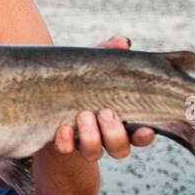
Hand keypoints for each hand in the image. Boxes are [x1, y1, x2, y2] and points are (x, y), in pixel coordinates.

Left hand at [52, 35, 155, 159]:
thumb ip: (110, 52)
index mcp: (123, 120)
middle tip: (105, 112)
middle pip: (119, 148)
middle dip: (114, 133)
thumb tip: (123, 42)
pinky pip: (66, 149)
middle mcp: (106, 136)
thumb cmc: (84, 76)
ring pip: (95, 152)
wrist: (49, 91)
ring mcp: (85, 142)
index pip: (141, 135)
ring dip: (91, 137)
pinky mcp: (64, 143)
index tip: (145, 129)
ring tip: (84, 115)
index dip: (144, 136)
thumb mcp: (96, 62)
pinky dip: (65, 141)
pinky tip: (63, 127)